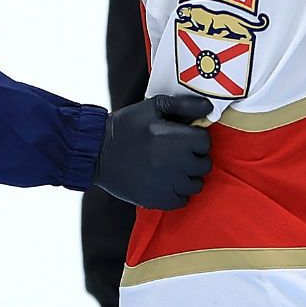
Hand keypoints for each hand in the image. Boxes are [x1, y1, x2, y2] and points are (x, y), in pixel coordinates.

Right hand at [92, 94, 213, 209]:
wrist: (96, 152)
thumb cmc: (125, 126)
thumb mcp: (152, 107)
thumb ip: (184, 105)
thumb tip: (210, 108)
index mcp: (177, 139)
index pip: (205, 142)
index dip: (194, 139)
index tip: (181, 138)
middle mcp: (177, 163)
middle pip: (204, 164)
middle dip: (193, 158)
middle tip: (174, 153)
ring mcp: (168, 184)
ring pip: (195, 184)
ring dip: (186, 177)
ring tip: (169, 168)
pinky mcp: (158, 200)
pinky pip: (182, 200)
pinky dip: (176, 193)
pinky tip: (163, 182)